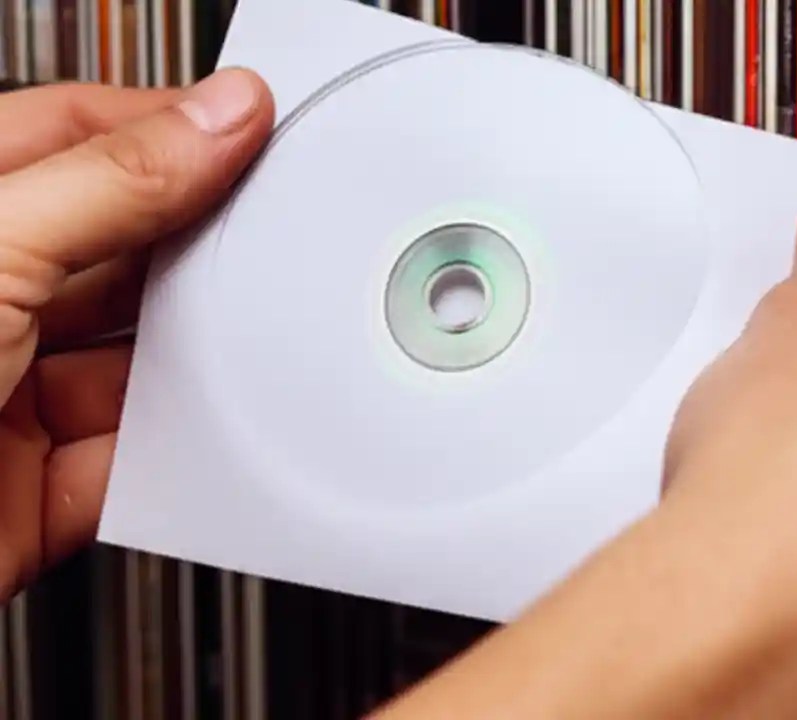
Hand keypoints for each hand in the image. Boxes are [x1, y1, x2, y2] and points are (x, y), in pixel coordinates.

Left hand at [0, 69, 272, 599]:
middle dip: (191, 245)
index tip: (248, 122)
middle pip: (114, 250)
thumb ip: (112, 182)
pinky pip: (133, 460)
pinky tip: (191, 430)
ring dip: (189, 357)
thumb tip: (219, 115)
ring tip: (230, 338)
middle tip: (261, 229)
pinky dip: (175, 452)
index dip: (162, 125)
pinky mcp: (37, 490)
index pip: (68, 136)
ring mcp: (4, 398)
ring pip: (134, 359)